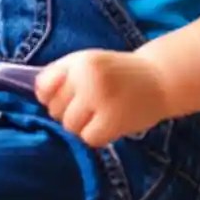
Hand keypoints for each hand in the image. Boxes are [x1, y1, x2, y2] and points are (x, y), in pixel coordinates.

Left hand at [35, 50, 171, 147]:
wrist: (161, 79)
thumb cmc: (118, 71)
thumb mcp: (87, 61)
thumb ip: (60, 74)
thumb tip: (38, 95)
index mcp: (79, 62)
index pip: (43, 88)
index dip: (51, 97)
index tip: (66, 97)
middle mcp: (88, 79)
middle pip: (55, 110)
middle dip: (67, 111)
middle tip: (89, 106)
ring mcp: (101, 100)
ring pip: (70, 126)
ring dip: (81, 126)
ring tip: (98, 116)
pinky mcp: (114, 120)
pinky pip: (89, 138)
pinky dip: (95, 136)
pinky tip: (106, 126)